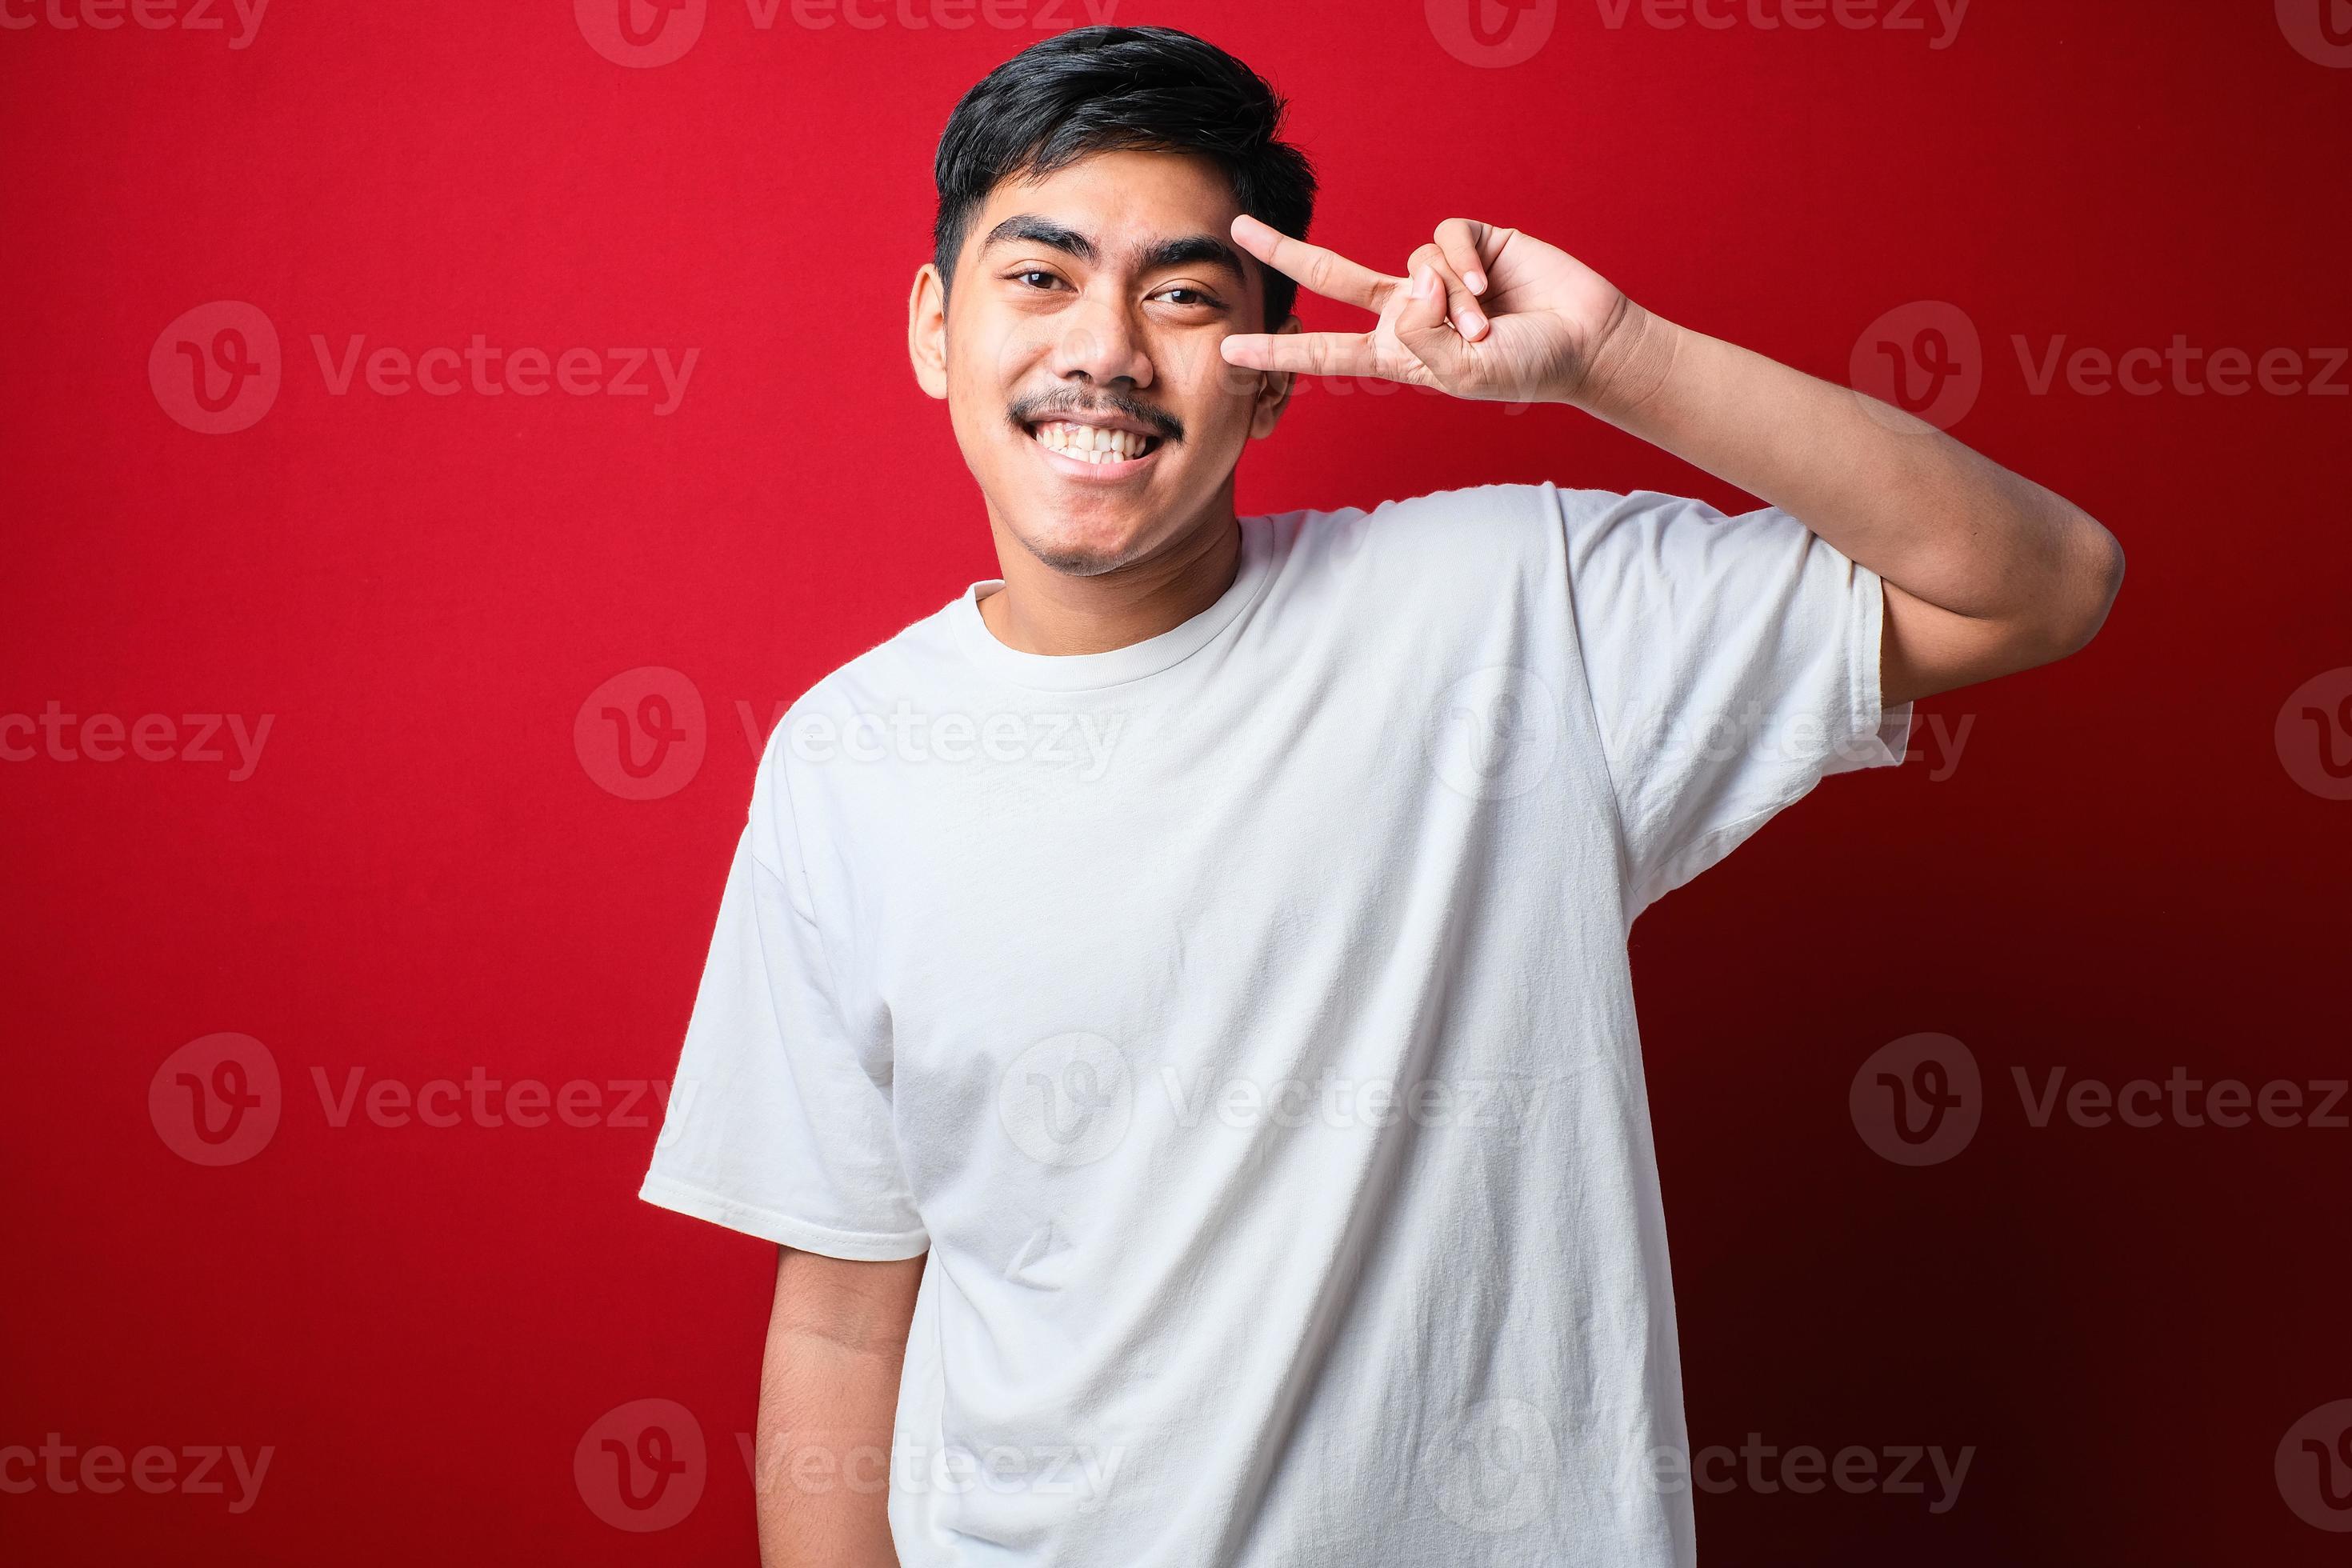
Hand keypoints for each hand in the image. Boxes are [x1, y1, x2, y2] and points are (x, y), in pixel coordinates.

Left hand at [1220, 215, 1644, 409]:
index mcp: (1398, 354)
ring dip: (1453, 300)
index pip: (1327, 352)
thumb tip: (1409, 283)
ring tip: (1488, 327)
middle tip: (1237, 229)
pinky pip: (1446, 240)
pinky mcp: (1469, 243)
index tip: (1231, 349)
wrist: (1582, 340)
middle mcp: (1408, 310)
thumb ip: (1426, 336)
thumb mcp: (1465, 373)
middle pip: (1332, 277)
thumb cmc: (1524, 368)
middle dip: (1286, 252)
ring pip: (1414, 266)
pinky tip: (1493, 289)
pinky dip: (1466, 266)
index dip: (1280, 352)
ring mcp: (1435, 276)